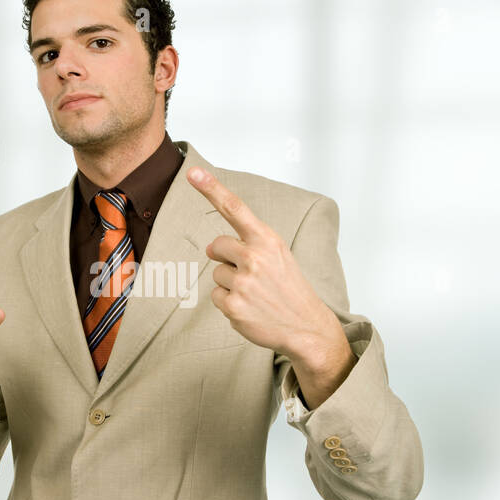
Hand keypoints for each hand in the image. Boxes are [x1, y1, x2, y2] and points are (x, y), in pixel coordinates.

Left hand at [187, 167, 339, 362]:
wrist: (307, 326)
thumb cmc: (289, 288)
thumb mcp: (278, 255)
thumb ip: (246, 244)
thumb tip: (210, 246)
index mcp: (267, 240)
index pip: (235, 208)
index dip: (211, 188)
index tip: (192, 172)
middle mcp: (255, 257)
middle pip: (216, 246)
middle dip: (225, 258)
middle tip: (250, 274)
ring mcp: (243, 283)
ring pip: (216, 273)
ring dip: (230, 283)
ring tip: (255, 294)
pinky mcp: (234, 306)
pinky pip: (216, 296)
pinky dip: (229, 303)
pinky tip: (250, 307)